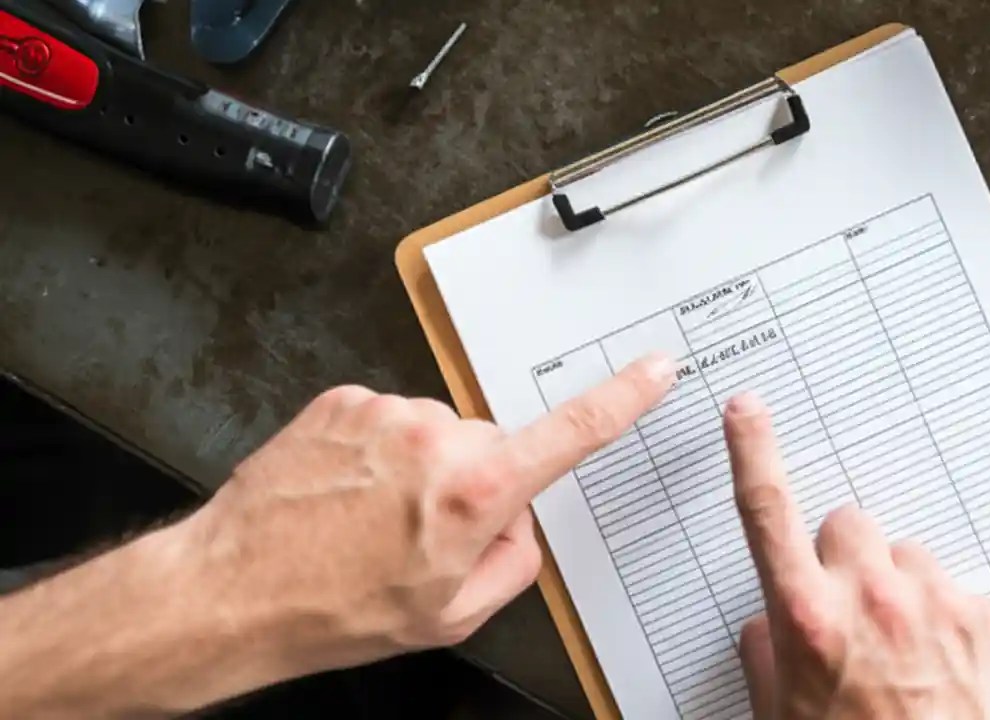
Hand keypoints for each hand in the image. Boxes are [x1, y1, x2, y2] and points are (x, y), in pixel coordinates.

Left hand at [180, 353, 674, 677]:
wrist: (234, 589)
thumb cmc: (335, 609)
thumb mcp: (452, 614)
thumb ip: (514, 563)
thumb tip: (519, 525)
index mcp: (476, 492)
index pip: (572, 434)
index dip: (622, 398)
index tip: (653, 369)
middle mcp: (436, 438)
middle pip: (491, 446)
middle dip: (474, 483)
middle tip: (421, 534)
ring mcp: (386, 411)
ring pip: (436, 433)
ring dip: (418, 469)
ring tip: (369, 519)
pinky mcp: (344, 399)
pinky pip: (388, 420)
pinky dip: (378, 453)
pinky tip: (346, 495)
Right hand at [723, 393, 989, 719]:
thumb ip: (768, 656)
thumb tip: (771, 623)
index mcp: (807, 617)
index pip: (765, 512)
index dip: (750, 451)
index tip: (745, 410)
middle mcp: (871, 596)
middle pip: (848, 523)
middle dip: (844, 555)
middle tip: (850, 610)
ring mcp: (936, 602)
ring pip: (907, 556)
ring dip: (900, 589)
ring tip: (906, 656)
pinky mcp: (989, 617)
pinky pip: (958, 592)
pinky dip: (949, 619)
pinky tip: (946, 670)